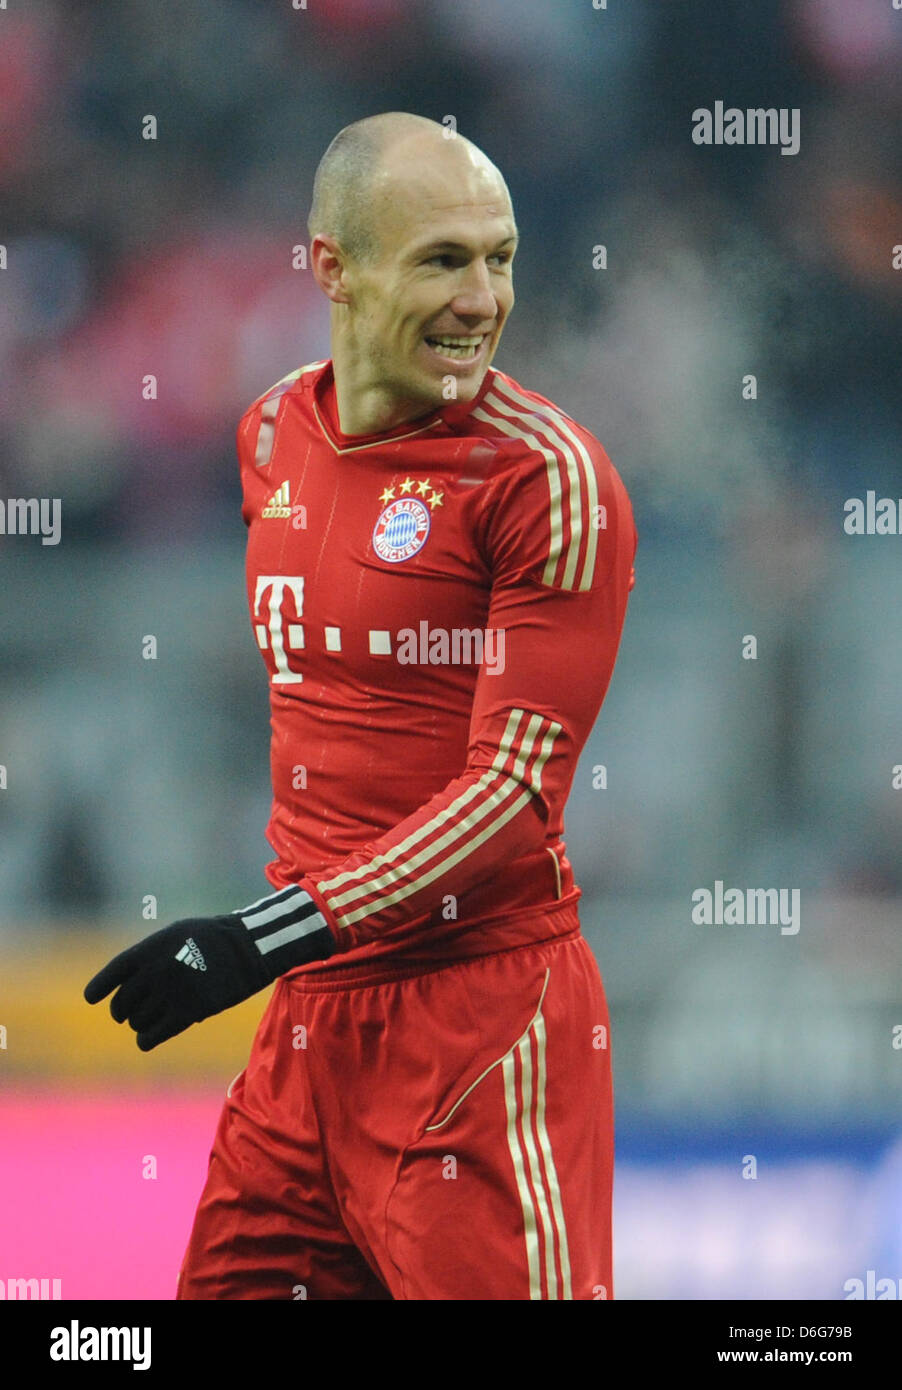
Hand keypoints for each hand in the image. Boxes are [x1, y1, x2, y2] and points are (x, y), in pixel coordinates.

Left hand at [84, 887, 333, 1049]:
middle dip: (123, 1011)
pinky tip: (148, 1039)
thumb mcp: (176, 934)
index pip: (113, 974)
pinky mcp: (188, 1012)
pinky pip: (153, 1035)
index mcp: (150, 949)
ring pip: (137, 1021)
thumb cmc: (212, 939)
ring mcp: (171, 992)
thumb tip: (127, 981)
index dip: (99, 988)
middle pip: (123, 1003)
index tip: (92, 998)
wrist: (248, 948)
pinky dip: (146, 1040)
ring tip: (147, 1023)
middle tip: (130, 1014)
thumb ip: (150, 955)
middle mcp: (155, 971)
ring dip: (139, 1025)